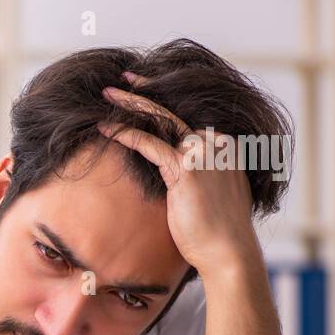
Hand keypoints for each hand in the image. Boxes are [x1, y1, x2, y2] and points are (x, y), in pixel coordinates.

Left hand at [96, 71, 262, 276]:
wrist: (228, 252)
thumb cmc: (217, 230)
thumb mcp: (212, 193)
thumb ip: (199, 175)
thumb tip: (181, 174)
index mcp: (224, 146)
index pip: (186, 117)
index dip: (160, 105)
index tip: (141, 92)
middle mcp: (216, 143)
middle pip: (173, 111)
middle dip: (143, 94)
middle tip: (119, 83)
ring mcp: (202, 154)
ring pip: (160, 121)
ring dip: (130, 106)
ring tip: (107, 96)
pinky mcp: (186, 169)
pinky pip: (150, 144)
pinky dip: (126, 134)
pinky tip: (106, 127)